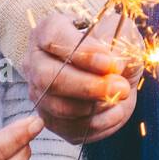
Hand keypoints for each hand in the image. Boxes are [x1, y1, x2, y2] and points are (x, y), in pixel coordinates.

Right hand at [24, 11, 141, 143]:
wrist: (118, 74)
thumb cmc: (114, 47)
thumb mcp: (122, 33)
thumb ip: (118, 43)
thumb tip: (112, 66)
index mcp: (48, 31)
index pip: (54, 39)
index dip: (83, 53)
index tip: (110, 63)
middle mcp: (35, 62)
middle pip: (48, 78)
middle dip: (88, 86)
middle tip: (120, 86)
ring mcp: (40, 94)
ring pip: (59, 107)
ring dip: (97, 105)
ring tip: (122, 94)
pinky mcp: (53, 120)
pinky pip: (71, 128)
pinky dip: (100, 122)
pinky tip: (115, 108)